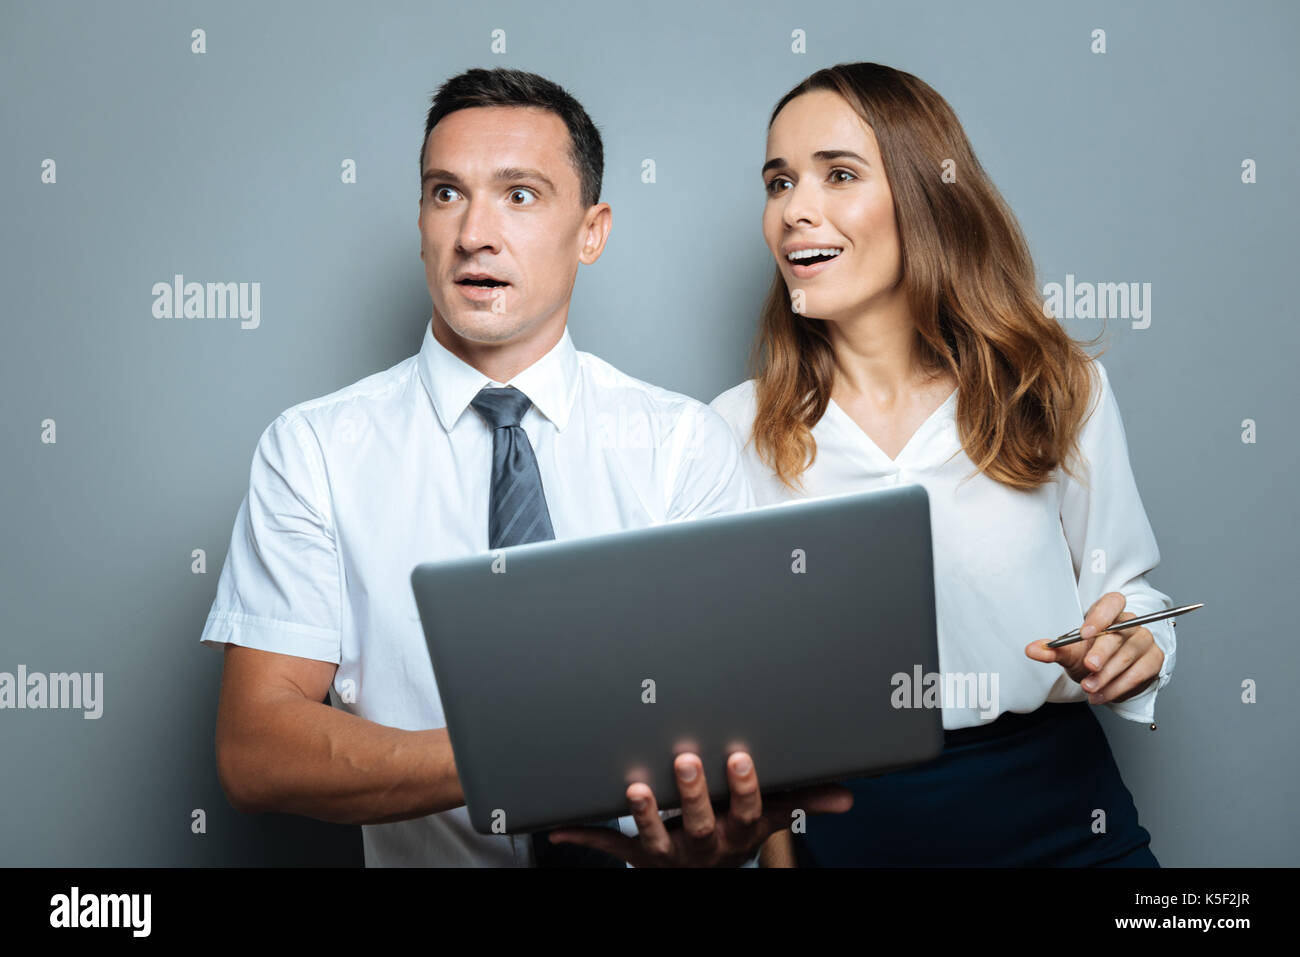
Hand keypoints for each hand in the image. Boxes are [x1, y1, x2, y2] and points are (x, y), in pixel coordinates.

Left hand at [544, 751, 852, 866]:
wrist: (701, 876)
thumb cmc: (733, 833)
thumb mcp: (769, 820)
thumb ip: (804, 802)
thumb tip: (847, 797)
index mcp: (735, 832)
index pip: (745, 810)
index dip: (744, 787)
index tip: (740, 757)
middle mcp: (702, 844)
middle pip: (699, 821)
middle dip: (692, 793)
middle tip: (686, 759)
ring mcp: (666, 852)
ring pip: (653, 837)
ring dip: (643, 815)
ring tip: (634, 789)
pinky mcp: (635, 855)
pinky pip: (607, 847)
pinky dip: (581, 837)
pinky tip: (558, 828)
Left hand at [1025, 591, 1163, 704]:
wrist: (1107, 674)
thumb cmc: (1090, 655)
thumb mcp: (1070, 652)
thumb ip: (1052, 650)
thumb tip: (1032, 650)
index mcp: (1109, 611)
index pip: (1112, 603)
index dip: (1100, 616)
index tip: (1084, 632)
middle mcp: (1130, 623)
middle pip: (1119, 634)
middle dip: (1102, 654)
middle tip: (1089, 668)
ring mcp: (1144, 640)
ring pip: (1130, 656)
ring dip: (1108, 676)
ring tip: (1090, 688)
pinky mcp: (1154, 659)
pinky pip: (1140, 673)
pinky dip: (1119, 687)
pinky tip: (1103, 694)